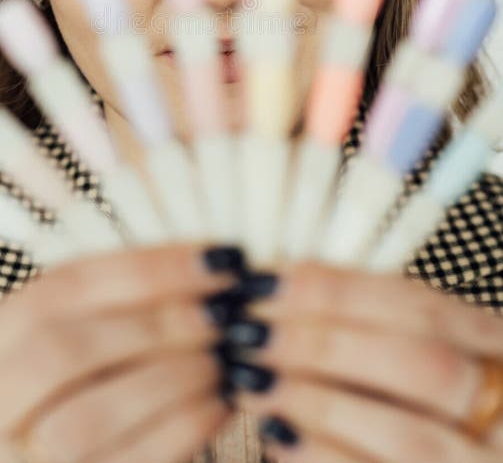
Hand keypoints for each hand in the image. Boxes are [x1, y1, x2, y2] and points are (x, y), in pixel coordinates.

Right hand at [0, 242, 239, 462]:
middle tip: (226, 305)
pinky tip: (218, 404)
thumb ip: (86, 319)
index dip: (144, 268)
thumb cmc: (36, 420)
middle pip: (69, 347)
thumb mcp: (32, 365)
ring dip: (175, 376)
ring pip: (92, 414)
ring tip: (227, 353)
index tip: (213, 256)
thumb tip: (187, 265)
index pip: (55, 291)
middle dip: (160, 320)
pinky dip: (180, 430)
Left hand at [221, 262, 502, 460]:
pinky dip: (321, 456)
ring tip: (250, 379)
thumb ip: (359, 318)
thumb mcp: (397, 344)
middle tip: (250, 331)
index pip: (419, 306)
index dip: (337, 290)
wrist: (436, 446)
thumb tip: (273, 287)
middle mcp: (500, 405)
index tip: (264, 282)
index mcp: (491, 346)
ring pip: (409, 435)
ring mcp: (476, 462)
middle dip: (327, 344)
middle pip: (422, 365)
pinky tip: (273, 433)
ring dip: (319, 403)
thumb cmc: (406, 394)